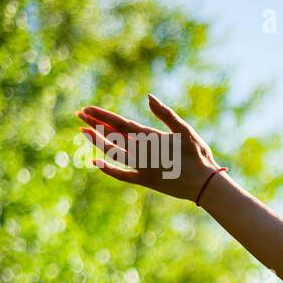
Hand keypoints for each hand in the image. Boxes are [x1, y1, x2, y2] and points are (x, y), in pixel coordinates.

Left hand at [77, 94, 220, 201]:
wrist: (204, 185)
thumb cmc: (198, 156)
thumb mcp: (186, 131)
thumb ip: (166, 115)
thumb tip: (149, 98)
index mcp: (151, 138)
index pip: (120, 123)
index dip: (102, 116)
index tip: (87, 109)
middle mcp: (142, 152)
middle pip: (112, 136)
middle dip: (95, 124)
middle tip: (79, 115)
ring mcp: (141, 167)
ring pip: (113, 153)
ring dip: (97, 142)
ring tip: (83, 132)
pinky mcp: (144, 180)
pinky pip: (122, 174)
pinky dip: (108, 169)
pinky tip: (95, 162)